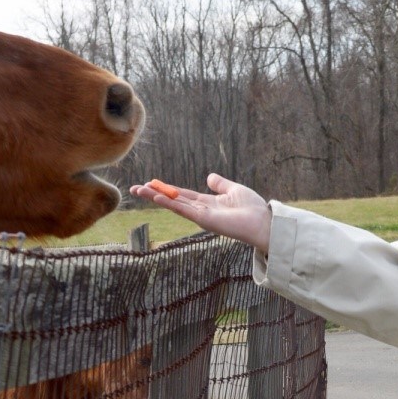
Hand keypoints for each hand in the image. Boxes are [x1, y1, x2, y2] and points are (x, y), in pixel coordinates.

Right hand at [128, 173, 271, 254]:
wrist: (262, 221)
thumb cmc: (252, 208)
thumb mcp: (234, 189)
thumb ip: (220, 184)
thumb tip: (209, 177)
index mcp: (207, 203)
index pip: (182, 195)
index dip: (167, 189)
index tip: (151, 184)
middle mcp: (201, 210)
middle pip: (173, 200)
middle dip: (154, 194)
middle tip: (135, 188)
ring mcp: (201, 215)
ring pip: (173, 204)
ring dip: (155, 197)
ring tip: (138, 190)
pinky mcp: (204, 220)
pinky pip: (183, 210)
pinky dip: (169, 203)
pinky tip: (156, 197)